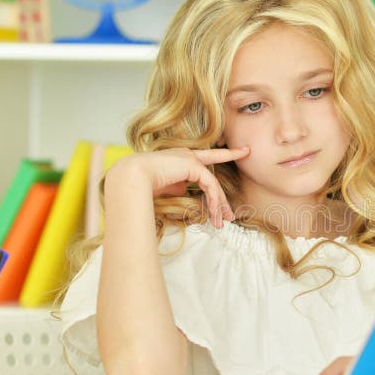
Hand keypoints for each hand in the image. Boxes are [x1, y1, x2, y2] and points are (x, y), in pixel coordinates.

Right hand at [108, 147, 249, 227]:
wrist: (131, 176)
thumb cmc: (141, 184)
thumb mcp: (165, 187)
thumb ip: (178, 186)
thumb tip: (186, 191)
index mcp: (179, 158)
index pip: (207, 157)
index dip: (226, 154)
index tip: (244, 151)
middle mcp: (187, 154)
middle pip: (212, 176)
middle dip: (222, 198)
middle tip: (229, 216)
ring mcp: (190, 158)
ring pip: (213, 184)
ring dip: (218, 206)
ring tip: (221, 223)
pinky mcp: (193, 165)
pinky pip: (210, 186)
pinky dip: (214, 201)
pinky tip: (214, 214)